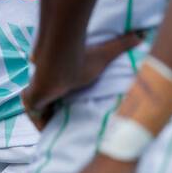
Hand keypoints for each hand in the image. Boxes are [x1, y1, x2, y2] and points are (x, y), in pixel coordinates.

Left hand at [23, 30, 145, 129]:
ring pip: (42, 114)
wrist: (62, 62)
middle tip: (73, 132)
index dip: (68, 104)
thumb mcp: (105, 54)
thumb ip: (122, 45)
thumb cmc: (82, 59)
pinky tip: (55, 137)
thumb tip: (141, 35)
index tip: (79, 115)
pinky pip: (37, 120)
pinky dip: (44, 128)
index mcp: (59, 78)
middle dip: (59, 117)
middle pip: (51, 106)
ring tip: (66, 138)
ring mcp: (35, 93)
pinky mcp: (29, 101)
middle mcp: (45, 85)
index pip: (61, 94)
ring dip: (51, 124)